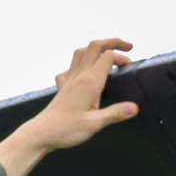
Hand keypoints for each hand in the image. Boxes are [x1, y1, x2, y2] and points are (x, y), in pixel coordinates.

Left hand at [0, 38, 139, 175]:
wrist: (42, 133)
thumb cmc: (66, 129)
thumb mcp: (95, 124)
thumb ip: (116, 113)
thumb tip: (134, 107)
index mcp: (89, 82)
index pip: (108, 57)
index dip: (122, 57)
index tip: (130, 67)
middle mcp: (79, 76)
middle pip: (95, 46)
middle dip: (113, 42)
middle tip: (127, 47)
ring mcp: (69, 79)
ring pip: (82, 52)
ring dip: (97, 48)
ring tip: (108, 53)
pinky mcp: (63, 86)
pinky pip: (71, 67)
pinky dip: (81, 63)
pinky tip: (84, 72)